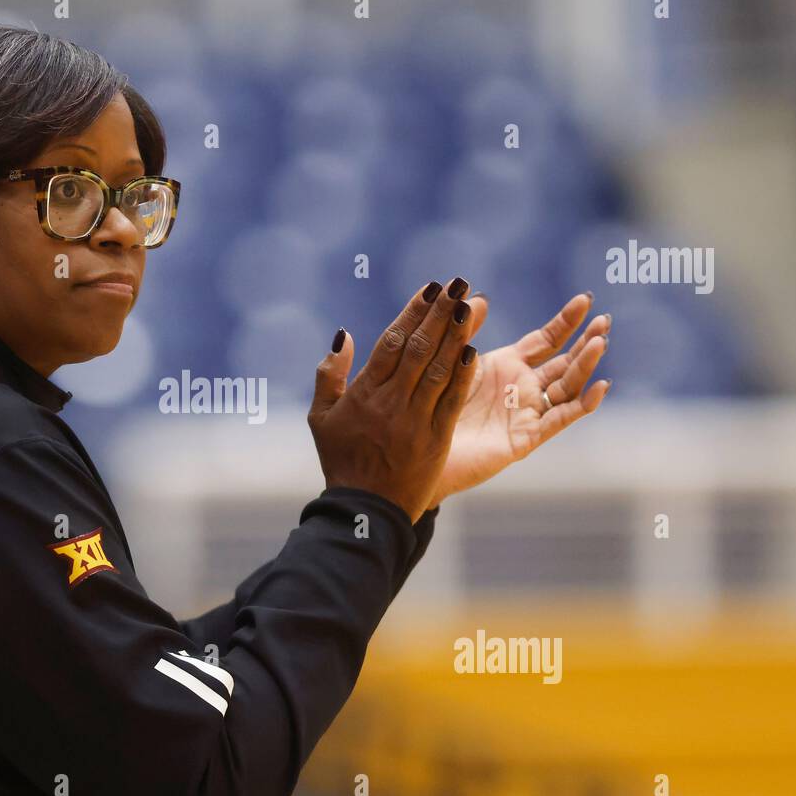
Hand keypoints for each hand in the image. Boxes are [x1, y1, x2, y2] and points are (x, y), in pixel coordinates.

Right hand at [309, 280, 478, 522]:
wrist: (364, 510)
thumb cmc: (341, 461)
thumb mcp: (320, 418)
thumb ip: (328, 375)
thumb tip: (342, 335)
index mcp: (363, 394)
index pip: (391, 343)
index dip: (412, 313)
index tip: (431, 289)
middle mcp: (390, 402)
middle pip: (418, 349)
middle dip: (439, 314)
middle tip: (458, 285)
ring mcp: (414, 420)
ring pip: (437, 369)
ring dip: (456, 335)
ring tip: (471, 306)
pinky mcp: (435, 439)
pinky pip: (450, 400)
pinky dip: (462, 375)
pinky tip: (474, 349)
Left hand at [426, 291, 610, 508]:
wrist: (416, 446)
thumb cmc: (430, 402)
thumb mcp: (450, 360)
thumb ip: (464, 330)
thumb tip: (478, 296)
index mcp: (508, 365)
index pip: (546, 339)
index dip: (566, 320)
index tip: (585, 299)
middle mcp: (523, 387)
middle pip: (565, 361)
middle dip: (586, 341)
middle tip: (605, 319)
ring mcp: (527, 412)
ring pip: (567, 387)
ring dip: (585, 366)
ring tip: (600, 342)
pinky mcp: (525, 437)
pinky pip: (559, 420)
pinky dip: (581, 404)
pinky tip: (599, 387)